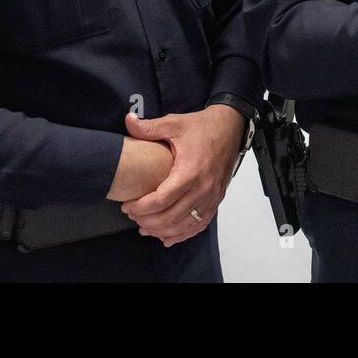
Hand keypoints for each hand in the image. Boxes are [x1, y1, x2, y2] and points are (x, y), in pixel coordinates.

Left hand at [118, 105, 246, 246]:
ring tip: (145, 228)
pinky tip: (168, 237)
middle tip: (132, 217)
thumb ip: (150, 127)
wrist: (231, 127)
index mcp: (190, 171)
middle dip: (148, 221)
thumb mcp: (174, 124)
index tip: (127, 206)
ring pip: (184, 225)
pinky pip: (200, 224)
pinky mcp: (217, 200)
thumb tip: (128, 121)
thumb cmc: (202, 127)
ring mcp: (212, 196)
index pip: (161, 200)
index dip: (141, 208)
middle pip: (171, 217)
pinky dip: (183, 234)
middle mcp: (203, 188)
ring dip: (163, 231)